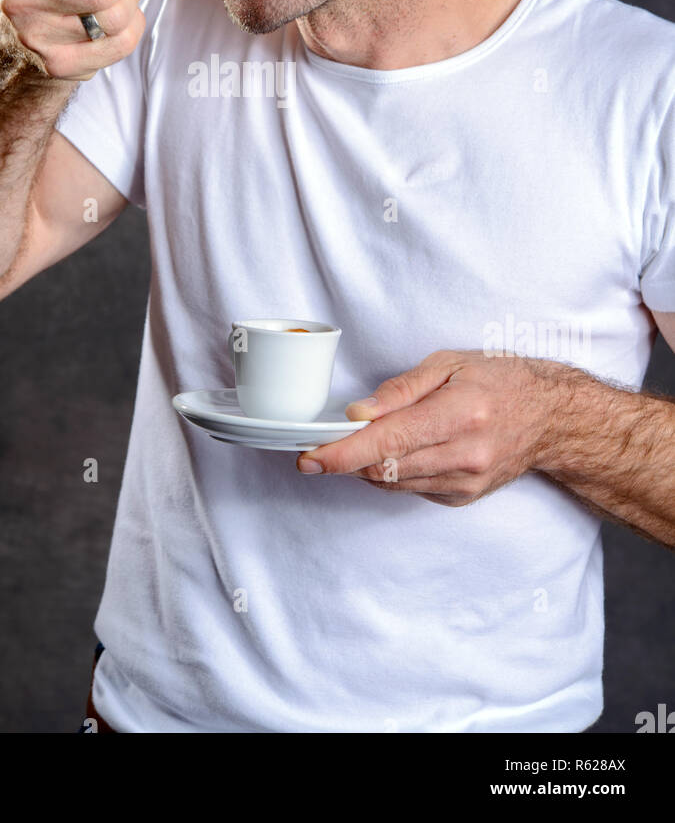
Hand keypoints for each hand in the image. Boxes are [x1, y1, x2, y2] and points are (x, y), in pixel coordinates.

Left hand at [296, 349, 557, 505]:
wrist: (550, 418)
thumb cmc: (499, 380)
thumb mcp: (449, 363)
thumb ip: (401, 389)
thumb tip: (358, 413)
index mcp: (460, 413)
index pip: (389, 442)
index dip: (343, 453)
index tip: (310, 458)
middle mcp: (465, 454)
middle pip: (386, 468)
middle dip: (344, 460)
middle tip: (318, 445)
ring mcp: (465, 482)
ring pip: (394, 483)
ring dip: (365, 467)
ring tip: (357, 443)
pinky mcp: (463, 497)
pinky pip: (411, 489)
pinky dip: (392, 472)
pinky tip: (396, 451)